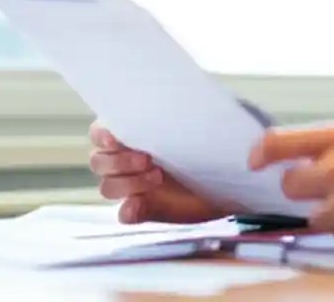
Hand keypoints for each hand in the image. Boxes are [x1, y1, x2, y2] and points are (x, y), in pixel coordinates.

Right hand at [88, 121, 229, 223]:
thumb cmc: (216, 146)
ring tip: (157, 177)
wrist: (235, 178)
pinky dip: (128, 209)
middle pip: (98, 160)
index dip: (103, 133)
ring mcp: (134, 186)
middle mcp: (127, 160)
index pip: (101, 131)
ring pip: (107, 185)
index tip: (117, 137)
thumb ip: (190, 120)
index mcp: (136, 134)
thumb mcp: (206, 127)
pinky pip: (124, 213)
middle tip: (149, 159)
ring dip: (125, 182)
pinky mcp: (145, 209)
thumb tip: (175, 131)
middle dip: (118, 160)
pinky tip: (139, 204)